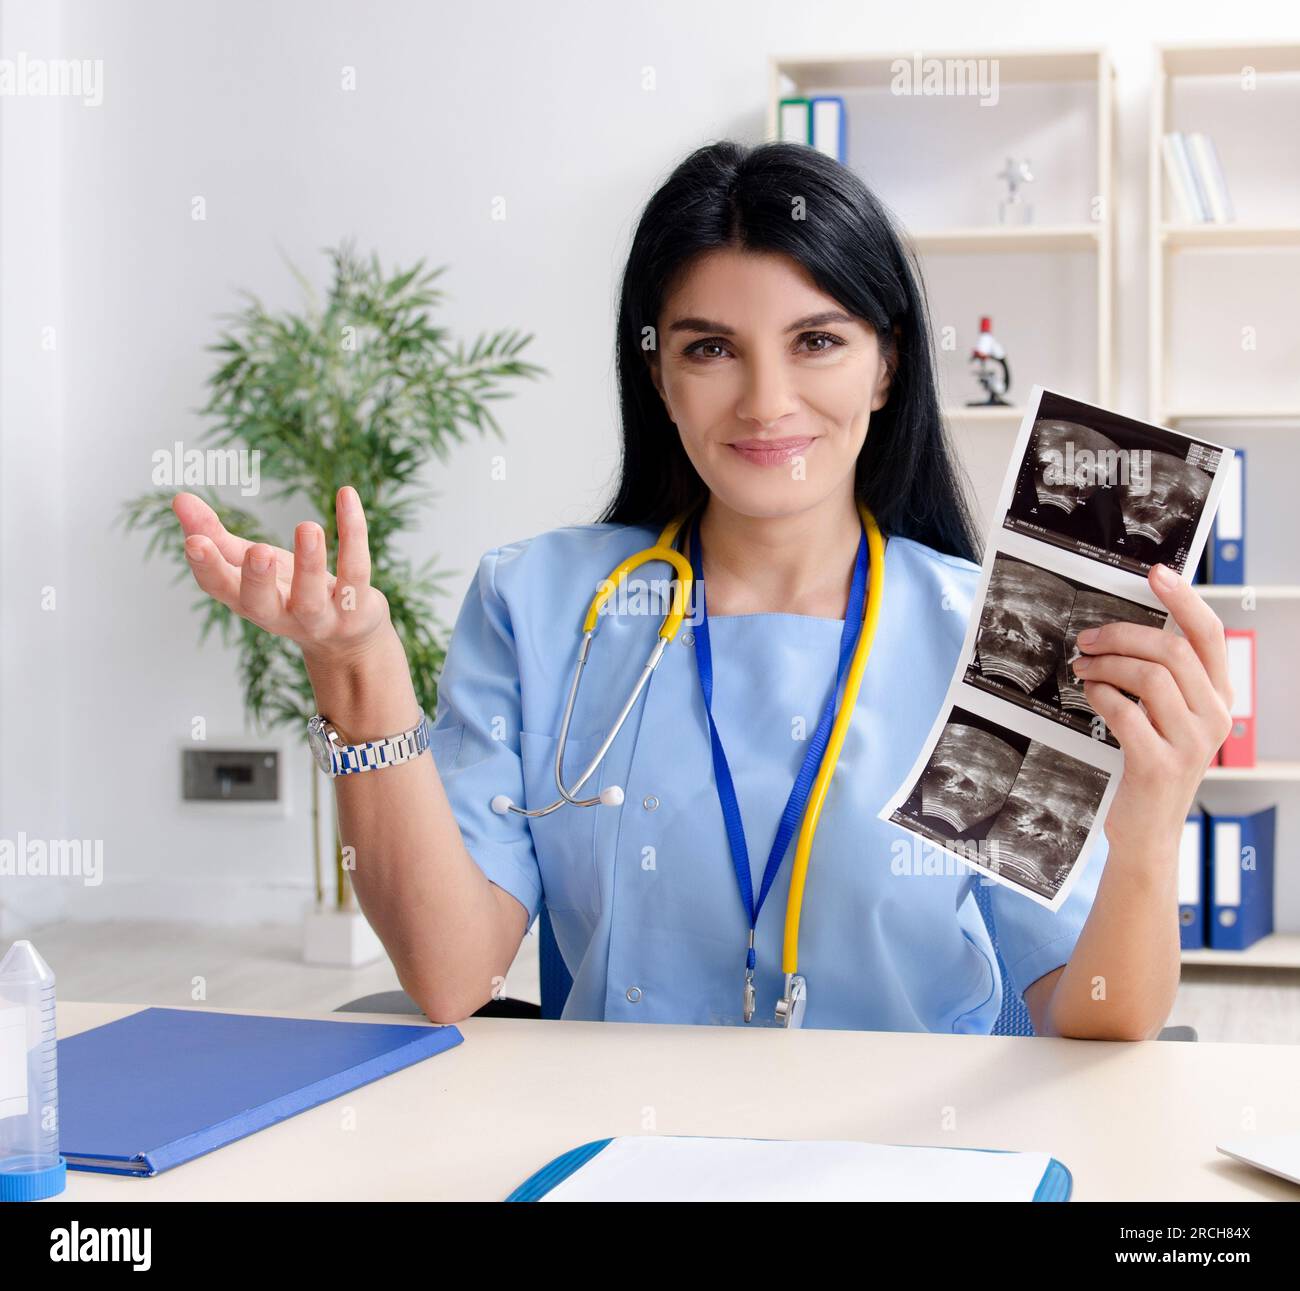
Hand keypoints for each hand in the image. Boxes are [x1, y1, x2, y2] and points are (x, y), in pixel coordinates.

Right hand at [172, 486, 393, 667]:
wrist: (348, 640)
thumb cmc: (290, 592)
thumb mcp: (251, 565)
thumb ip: (214, 535)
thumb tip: (178, 498)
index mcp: (249, 602)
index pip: (221, 590)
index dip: (207, 568)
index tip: (194, 541)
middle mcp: (281, 615)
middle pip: (262, 604)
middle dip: (257, 579)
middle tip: (258, 551)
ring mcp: (321, 617)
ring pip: (313, 596)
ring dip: (310, 562)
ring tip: (307, 526)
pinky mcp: (357, 608)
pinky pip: (356, 570)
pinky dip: (353, 534)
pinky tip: (346, 495)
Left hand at [1071, 562, 1233, 857]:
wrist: (1147, 832)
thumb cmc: (1150, 764)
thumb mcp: (1168, 718)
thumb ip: (1163, 677)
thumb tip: (1128, 628)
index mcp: (1219, 697)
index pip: (1210, 635)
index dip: (1183, 599)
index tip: (1155, 573)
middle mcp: (1214, 716)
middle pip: (1172, 650)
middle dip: (1121, 635)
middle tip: (1086, 638)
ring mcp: (1190, 743)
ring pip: (1149, 676)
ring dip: (1105, 664)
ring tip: (1081, 666)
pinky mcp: (1158, 764)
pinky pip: (1125, 711)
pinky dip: (1100, 694)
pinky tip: (1088, 692)